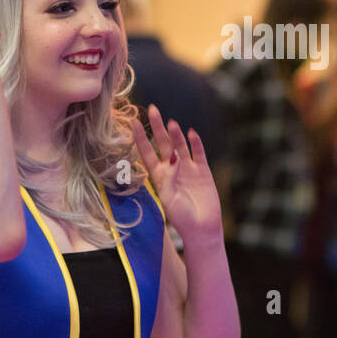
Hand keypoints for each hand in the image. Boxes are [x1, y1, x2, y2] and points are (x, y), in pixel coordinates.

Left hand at [130, 104, 222, 243]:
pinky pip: (198, 154)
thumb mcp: (168, 200)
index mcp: (159, 177)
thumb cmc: (182, 218)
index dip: (140, 138)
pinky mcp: (203, 171)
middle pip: (163, 144)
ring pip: (180, 146)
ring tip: (170, 122)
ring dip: (176, 134)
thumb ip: (168, 181)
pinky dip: (195, 143)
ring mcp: (189, 169)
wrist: (202, 228)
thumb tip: (173, 162)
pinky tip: (191, 133)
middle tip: (152, 109)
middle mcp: (172, 169)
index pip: (147, 153)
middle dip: (158, 127)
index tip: (133, 122)